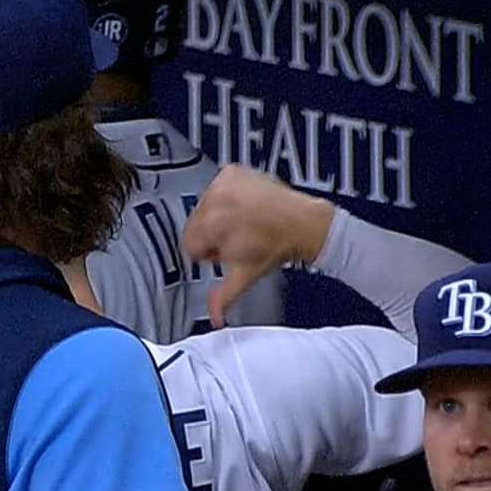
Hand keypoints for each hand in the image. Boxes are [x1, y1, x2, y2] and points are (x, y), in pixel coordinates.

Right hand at [182, 164, 333, 327]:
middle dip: (211, 234)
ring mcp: (222, 183)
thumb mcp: (244, 275)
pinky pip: (217, 187)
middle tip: (235, 240)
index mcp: (209, 225)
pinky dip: (227, 196)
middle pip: (194, 223)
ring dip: (218, 215)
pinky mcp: (232, 172)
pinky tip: (243, 207)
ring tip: (241, 224)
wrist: (303, 223)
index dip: (207, 253)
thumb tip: (214, 319)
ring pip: (204, 205)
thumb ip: (222, 297)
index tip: (222, 253)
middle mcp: (212, 200)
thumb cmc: (277, 245)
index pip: (188, 243)